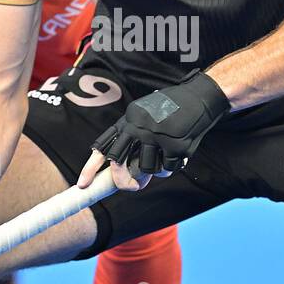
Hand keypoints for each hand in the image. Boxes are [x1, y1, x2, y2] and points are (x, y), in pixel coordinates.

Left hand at [78, 69, 229, 187]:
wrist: (200, 97)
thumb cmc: (172, 110)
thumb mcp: (148, 118)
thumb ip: (137, 143)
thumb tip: (132, 178)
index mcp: (129, 119)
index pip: (105, 145)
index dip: (91, 167)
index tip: (82, 184)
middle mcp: (139, 127)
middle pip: (120, 163)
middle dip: (123, 179)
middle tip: (132, 186)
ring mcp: (157, 136)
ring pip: (147, 169)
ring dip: (156, 169)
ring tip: (166, 154)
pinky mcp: (175, 145)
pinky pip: (167, 169)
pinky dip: (173, 166)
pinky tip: (179, 153)